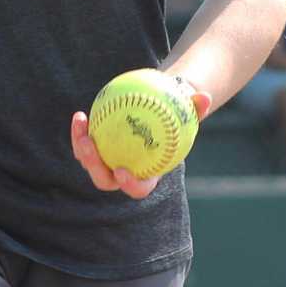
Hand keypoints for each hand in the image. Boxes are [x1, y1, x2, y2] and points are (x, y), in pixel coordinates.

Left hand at [69, 86, 213, 198]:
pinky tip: (82, 114)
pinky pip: (85, 143)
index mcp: (146, 176)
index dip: (129, 185)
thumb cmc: (175, 116)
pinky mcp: (96, 150)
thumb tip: (204, 97)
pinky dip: (81, 131)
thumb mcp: (188, 111)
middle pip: (104, 180)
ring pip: (88, 162)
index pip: (138, 189)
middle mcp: (124, 174)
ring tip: (81, 121)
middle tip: (91, 143)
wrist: (156, 113)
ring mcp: (107, 163)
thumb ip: (196, 108)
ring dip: (81, 145)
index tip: (123, 170)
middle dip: (93, 165)